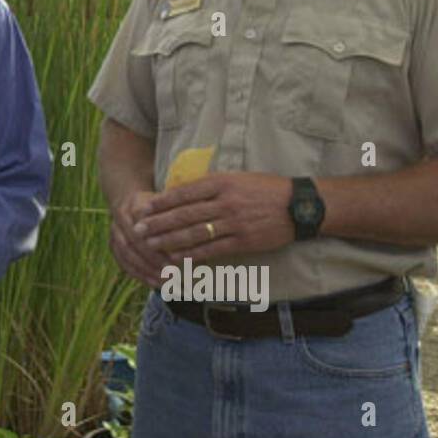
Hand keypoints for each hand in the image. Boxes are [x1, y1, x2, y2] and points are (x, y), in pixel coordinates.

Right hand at [108, 187, 172, 286]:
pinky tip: (155, 284)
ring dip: (147, 271)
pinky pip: (124, 264)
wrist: (130, 202)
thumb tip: (201, 235)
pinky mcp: (113, 246)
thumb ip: (180, 217)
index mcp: (133, 207)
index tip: (176, 260)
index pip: (144, 230)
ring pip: (127, 256)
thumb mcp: (168, 203)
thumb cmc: (157, 204)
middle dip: (153, 262)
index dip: (158, 246)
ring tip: (166, 283)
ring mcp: (114, 234)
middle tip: (172, 275)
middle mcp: (119, 220)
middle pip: (133, 245)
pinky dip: (140, 275)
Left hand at [138, 172, 292, 260]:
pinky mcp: (244, 241)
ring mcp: (234, 222)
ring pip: (195, 233)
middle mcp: (225, 202)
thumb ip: (211, 185)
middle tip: (138, 230)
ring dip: (170, 241)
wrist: (299, 205)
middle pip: (184, 214)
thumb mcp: (237, 178)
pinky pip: (213, 249)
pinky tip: (178, 259)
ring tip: (151, 246)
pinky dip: (193, 255)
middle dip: (158, 223)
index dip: (161, 203)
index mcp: (222, 182)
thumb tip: (182, 191)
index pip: (184, 193)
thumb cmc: (265, 189)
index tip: (144, 209)